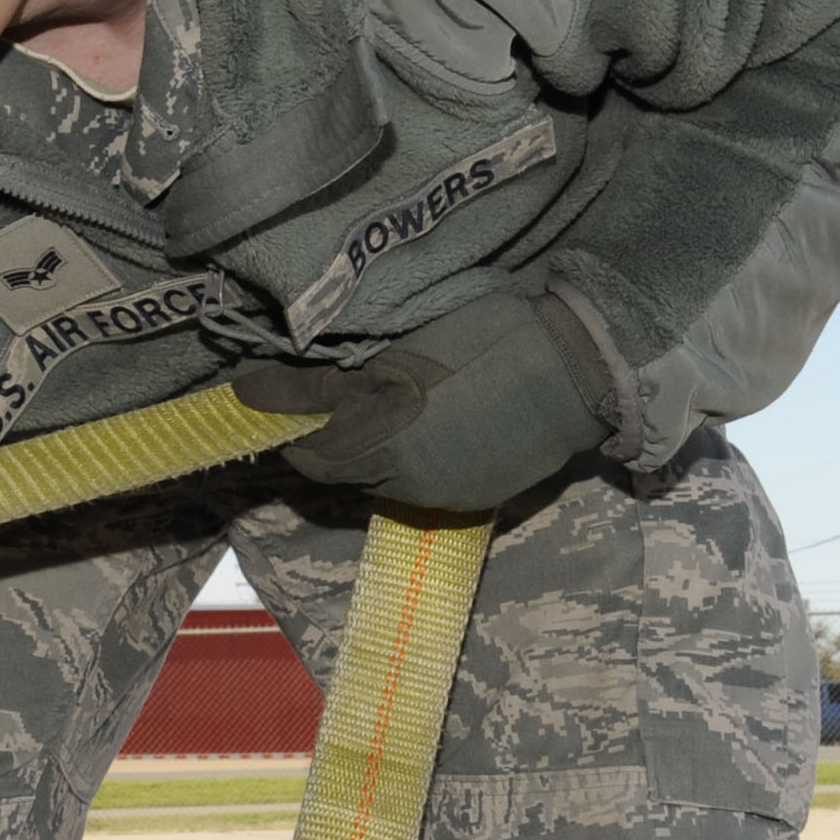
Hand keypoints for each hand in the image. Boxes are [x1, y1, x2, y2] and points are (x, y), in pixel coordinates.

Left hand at [233, 289, 612, 510]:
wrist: (578, 371)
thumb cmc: (491, 340)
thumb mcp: (405, 350)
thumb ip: (339, 380)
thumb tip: (276, 389)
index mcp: (381, 432)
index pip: (307, 446)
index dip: (283, 424)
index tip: (261, 398)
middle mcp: (402, 475)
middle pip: (336, 470)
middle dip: (319, 441)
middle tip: (307, 409)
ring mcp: (437, 493)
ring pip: (374, 481)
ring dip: (360, 456)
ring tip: (365, 417)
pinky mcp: (468, 499)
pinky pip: (415, 488)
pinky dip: (402, 465)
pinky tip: (416, 434)